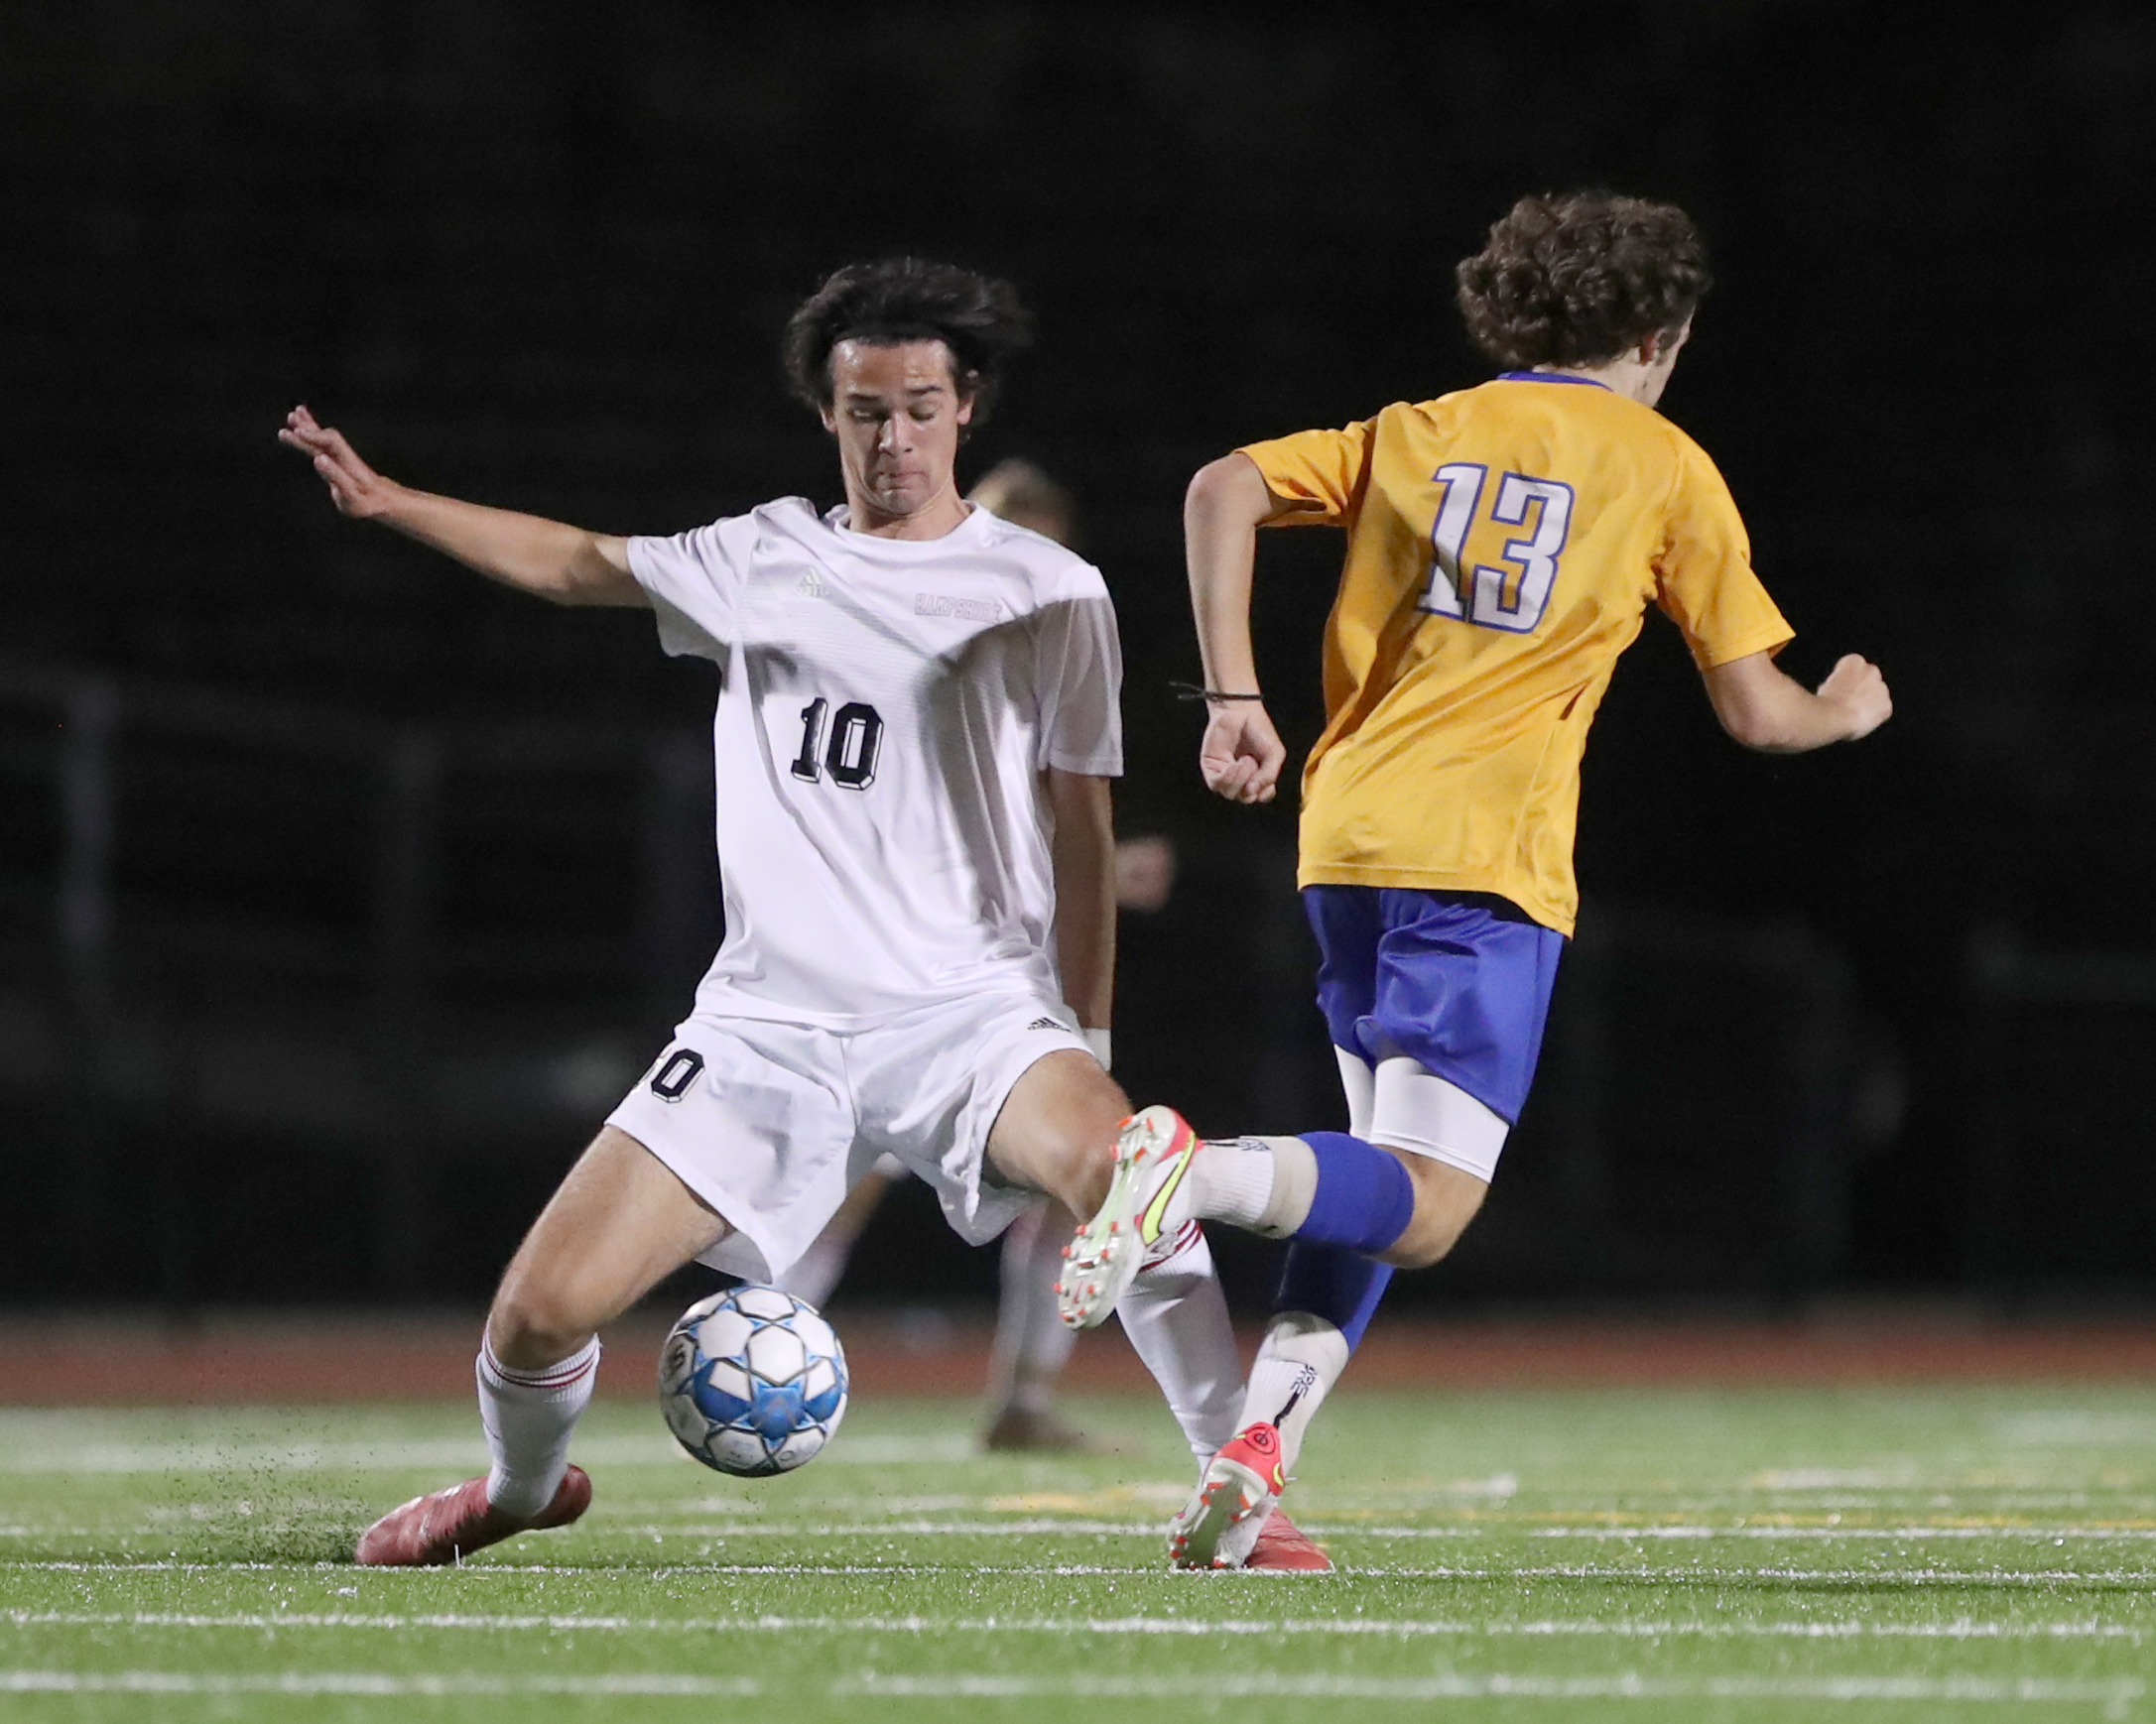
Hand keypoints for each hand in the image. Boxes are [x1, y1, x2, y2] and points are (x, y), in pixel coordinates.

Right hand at [277, 405, 401, 518]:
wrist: (383, 502)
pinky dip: (312, 438)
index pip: (331, 442)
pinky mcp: (338, 465)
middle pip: (326, 438)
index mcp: (349, 464)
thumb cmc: (367, 502)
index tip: (297, 431)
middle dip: (309, 428)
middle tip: (293, 416)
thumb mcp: (351, 494)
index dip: (315, 436)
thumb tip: (318, 457)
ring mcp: (341, 460)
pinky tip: (303, 434)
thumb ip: (336, 475)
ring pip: (323, 441)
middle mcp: (345, 458)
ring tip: (295, 415)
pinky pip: (322, 448)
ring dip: (309, 428)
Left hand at [1198, 702, 1285, 803]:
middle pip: (1245, 799)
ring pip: (1230, 794)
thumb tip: (1252, 791)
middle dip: (1251, 786)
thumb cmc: (1259, 730)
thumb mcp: (1274, 753)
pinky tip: (1233, 765)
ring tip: (1246, 760)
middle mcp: (1240, 778)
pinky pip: (1217, 785)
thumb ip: (1269, 775)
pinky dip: (1227, 777)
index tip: (1264, 779)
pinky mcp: (1211, 769)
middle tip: (1254, 764)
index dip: (1263, 792)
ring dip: (1240, 779)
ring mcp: (1225, 775)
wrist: (1241, 712)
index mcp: (1257, 777)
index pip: (1260, 797)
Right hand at [1815, 653, 1892, 740]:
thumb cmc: (1822, 703)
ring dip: (1868, 701)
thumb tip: (1840, 692)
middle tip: (1846, 701)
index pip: (1851, 667)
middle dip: (1860, 688)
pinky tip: (1859, 720)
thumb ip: (1838, 683)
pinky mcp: (1886, 705)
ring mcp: (1881, 688)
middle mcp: (1872, 670)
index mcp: (1854, 661)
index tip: (1835, 689)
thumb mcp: (1824, 686)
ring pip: (1876, 694)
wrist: (1832, 717)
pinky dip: (1874, 716)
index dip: (1842, 679)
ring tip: (1851, 714)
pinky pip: (1882, 711)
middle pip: (1868, 679)